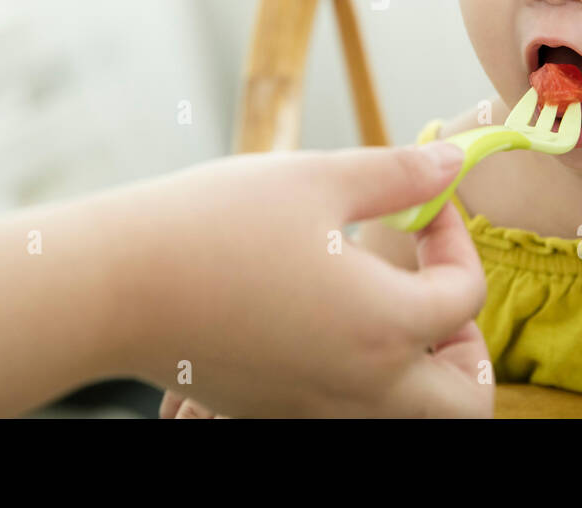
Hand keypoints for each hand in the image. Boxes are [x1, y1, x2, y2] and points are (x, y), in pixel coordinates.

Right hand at [117, 141, 491, 416]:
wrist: (110, 288)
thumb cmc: (211, 225)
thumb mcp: (317, 180)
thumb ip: (400, 173)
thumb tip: (456, 162)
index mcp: (383, 327)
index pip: (466, 299)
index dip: (456, 242)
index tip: (423, 209)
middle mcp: (360, 388)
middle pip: (465, 404)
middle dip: (471, 352)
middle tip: (436, 297)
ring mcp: (315, 414)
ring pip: (409, 419)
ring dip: (421, 373)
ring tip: (384, 310)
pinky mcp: (274, 416)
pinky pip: (347, 417)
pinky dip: (362, 385)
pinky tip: (326, 325)